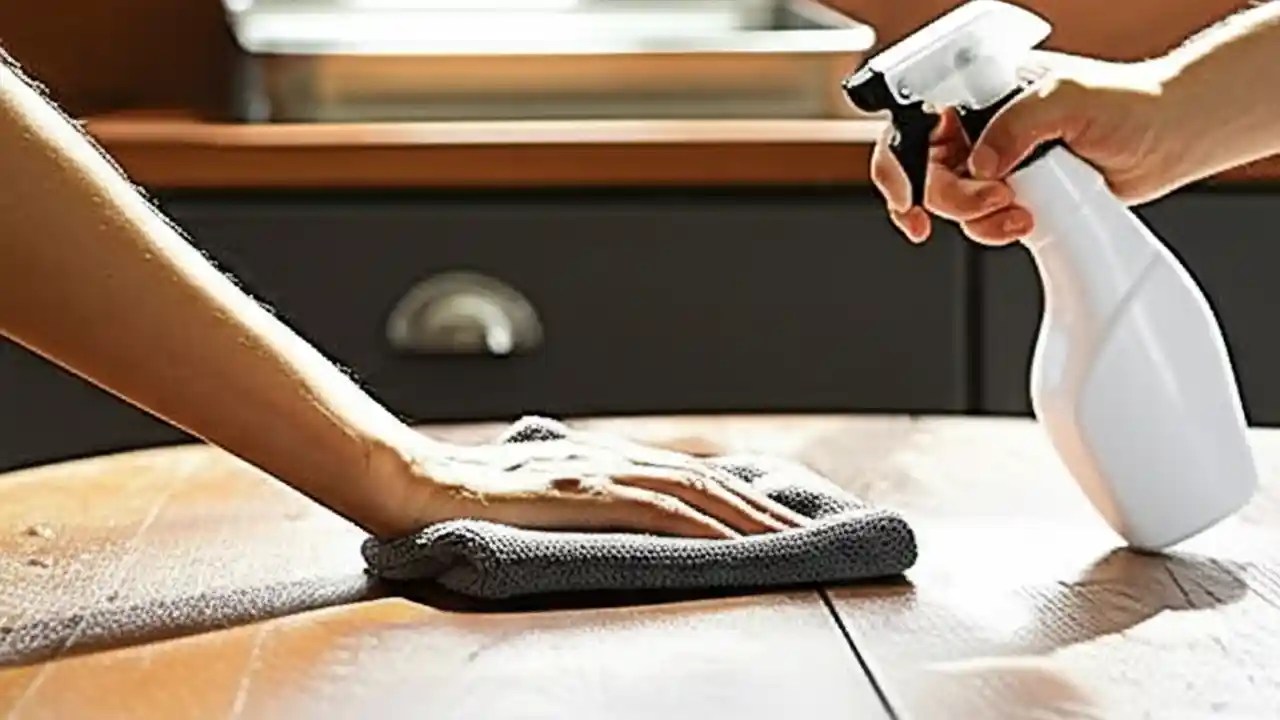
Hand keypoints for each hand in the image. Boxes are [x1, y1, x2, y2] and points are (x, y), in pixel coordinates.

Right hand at [380, 426, 809, 540]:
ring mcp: (596, 474)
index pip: (687, 475)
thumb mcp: (537, 491)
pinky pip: (658, 511)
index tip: (774, 519)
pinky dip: (704, 526)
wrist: (415, 485)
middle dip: (760, 507)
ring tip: (787, 541)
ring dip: (747, 517)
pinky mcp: (580, 496)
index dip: (737, 496)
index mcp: (601, 460)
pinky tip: (733, 543)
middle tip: (805, 533)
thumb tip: (617, 518)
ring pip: (693, 491)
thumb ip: (579, 496)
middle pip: (705, 479)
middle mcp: (608, 459)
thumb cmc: (466, 496)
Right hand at [871, 52, 1184, 245]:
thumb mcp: (1066, 98)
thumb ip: (1016, 125)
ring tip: (1018, 209)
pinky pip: (978, 221)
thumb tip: (981, 163)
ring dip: (976, 217)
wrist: (1169, 140)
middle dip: (949, 197)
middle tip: (989, 200)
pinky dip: (992, 229)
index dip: (900, 162)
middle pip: (925, 171)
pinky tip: (1023, 220)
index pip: (914, 121)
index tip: (909, 195)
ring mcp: (994, 161)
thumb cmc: (1129, 102)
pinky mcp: (1011, 193)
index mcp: (981, 90)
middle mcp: (980, 125)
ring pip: (949, 201)